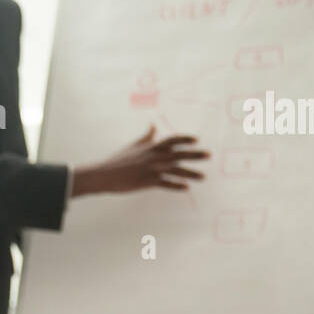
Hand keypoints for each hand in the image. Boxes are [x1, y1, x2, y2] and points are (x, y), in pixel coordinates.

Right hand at [70, 126, 208, 195]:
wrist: (104, 174)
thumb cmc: (118, 160)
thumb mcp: (133, 146)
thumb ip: (146, 137)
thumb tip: (153, 125)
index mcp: (150, 147)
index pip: (172, 140)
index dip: (185, 140)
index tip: (196, 140)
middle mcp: (153, 156)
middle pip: (179, 154)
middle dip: (195, 155)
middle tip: (209, 155)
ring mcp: (151, 169)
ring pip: (176, 170)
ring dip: (191, 173)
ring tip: (203, 177)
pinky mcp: (147, 182)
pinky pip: (166, 183)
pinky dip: (177, 186)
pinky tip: (186, 188)